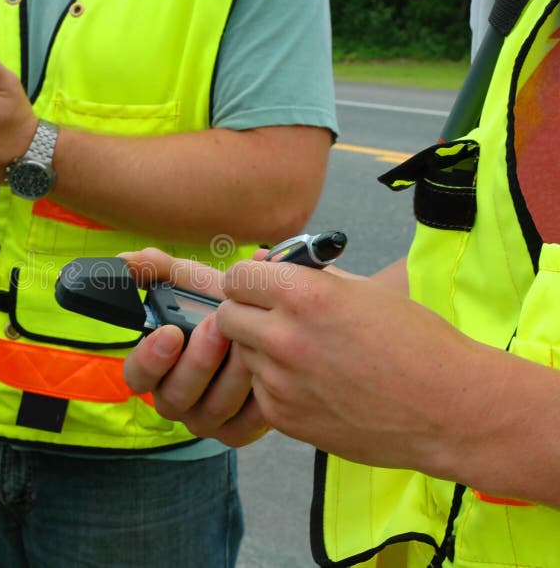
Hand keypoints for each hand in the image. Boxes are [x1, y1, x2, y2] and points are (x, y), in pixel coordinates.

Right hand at [120, 247, 270, 445]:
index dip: (149, 358)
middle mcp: (175, 397)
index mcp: (156, 367)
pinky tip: (267, 370)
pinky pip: (242, 425)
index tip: (171, 332)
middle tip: (218, 328)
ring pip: (210, 410)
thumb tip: (123, 261)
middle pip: (174, 396)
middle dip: (197, 362)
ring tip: (247, 343)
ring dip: (229, 376)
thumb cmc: (225, 306)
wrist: (273, 325)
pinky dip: (255, 400)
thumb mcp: (193, 284)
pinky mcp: (236, 431)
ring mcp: (205, 418)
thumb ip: (157, 269)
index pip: (136, 375)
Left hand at [217, 260, 480, 469]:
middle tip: (270, 318)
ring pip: (242, 354)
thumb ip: (307, 274)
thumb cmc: (416, 342)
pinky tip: (314, 384)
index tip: (257, 286)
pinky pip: (259, 390)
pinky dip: (276, 384)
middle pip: (227, 316)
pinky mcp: (284, 417)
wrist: (450, 410)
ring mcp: (281, 382)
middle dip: (244, 312)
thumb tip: (266, 260)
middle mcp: (285, 337)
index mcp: (305, 295)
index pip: (238, 277)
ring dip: (261, 349)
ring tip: (305, 354)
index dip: (247, 280)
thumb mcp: (363, 291)